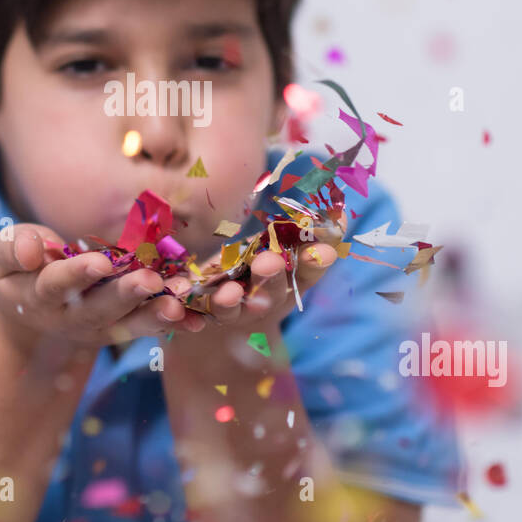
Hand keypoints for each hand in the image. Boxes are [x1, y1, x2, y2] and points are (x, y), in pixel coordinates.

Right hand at [0, 222, 206, 347]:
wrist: (33, 313)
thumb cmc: (21, 270)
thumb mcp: (4, 256)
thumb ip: (15, 248)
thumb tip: (33, 251)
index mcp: (41, 295)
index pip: (58, 284)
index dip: (78, 274)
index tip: (99, 263)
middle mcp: (73, 317)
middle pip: (101, 308)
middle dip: (126, 294)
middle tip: (149, 280)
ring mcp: (101, 327)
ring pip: (130, 323)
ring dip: (156, 314)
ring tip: (179, 303)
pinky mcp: (123, 328)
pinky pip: (151, 326)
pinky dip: (176, 325)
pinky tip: (200, 319)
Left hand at [164, 211, 347, 340]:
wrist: (218, 301)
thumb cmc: (262, 267)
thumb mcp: (289, 250)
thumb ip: (314, 235)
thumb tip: (342, 210)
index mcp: (289, 284)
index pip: (307, 274)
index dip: (315, 264)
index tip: (324, 250)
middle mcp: (262, 302)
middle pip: (268, 293)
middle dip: (269, 278)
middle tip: (269, 261)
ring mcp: (230, 311)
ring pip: (230, 308)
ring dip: (229, 301)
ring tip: (227, 293)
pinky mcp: (198, 311)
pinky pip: (191, 311)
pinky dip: (186, 307)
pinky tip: (179, 293)